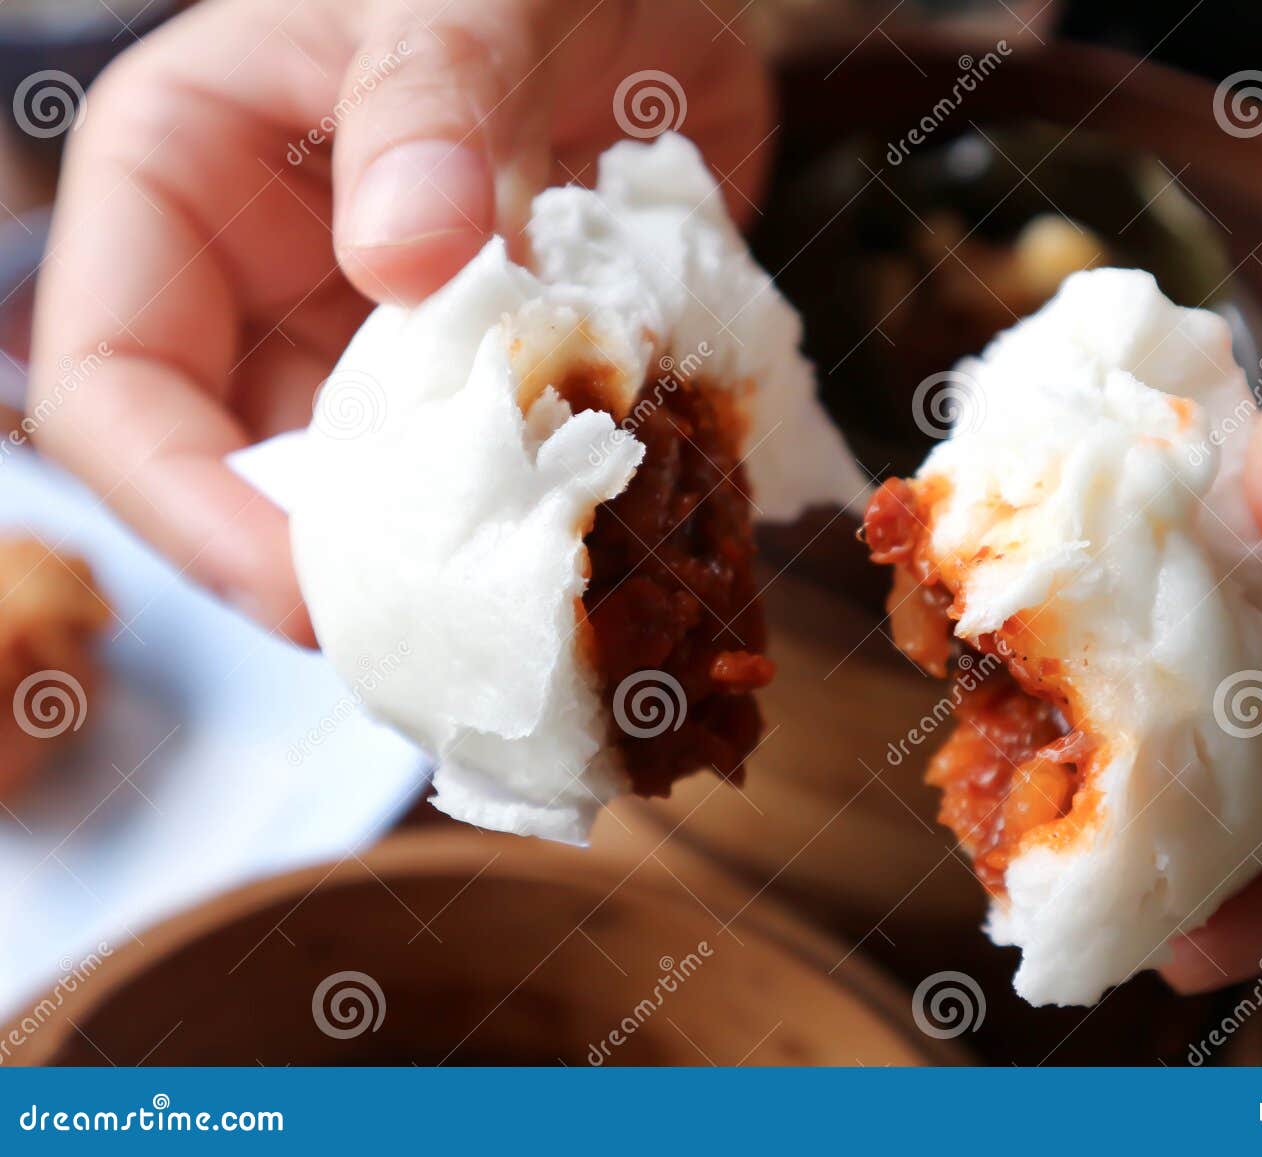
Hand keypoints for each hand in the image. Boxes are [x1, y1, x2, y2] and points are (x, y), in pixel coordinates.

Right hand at [27, 0, 770, 643]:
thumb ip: (429, 99)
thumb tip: (404, 261)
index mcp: (185, 182)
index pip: (116, 385)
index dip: (187, 509)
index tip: (304, 593)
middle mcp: (273, 280)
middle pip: (250, 476)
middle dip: (336, 563)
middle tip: (438, 635)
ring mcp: (387, 339)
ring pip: (383, 493)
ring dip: (455, 552)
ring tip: (536, 605)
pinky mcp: (496, 373)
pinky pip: (501, 472)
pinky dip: (551, 514)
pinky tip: (612, 544)